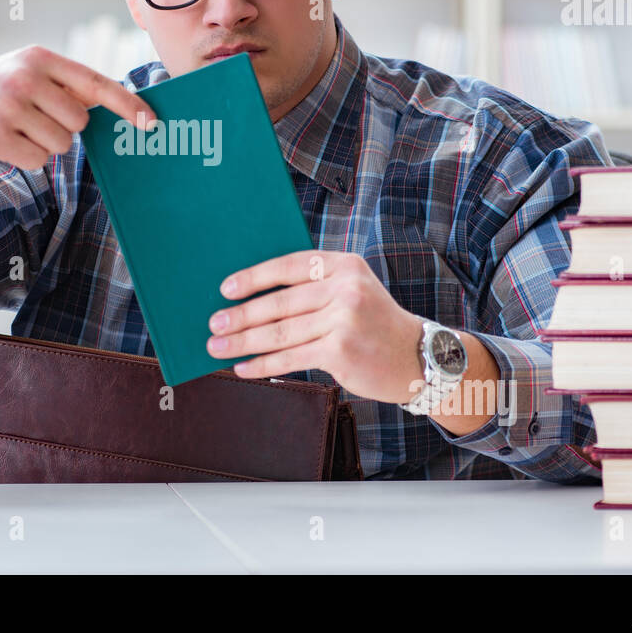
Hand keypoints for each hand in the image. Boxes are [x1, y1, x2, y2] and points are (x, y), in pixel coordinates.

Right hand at [0, 44, 156, 188]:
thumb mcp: (29, 71)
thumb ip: (69, 85)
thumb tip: (123, 103)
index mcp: (40, 58)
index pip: (96, 83)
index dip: (127, 104)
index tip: (150, 122)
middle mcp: (25, 78)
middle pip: (79, 122)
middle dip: (64, 127)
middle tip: (36, 118)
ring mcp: (8, 107)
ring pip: (60, 144)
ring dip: (44, 144)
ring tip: (18, 128)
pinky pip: (37, 160)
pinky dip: (28, 158)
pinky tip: (6, 142)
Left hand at [205, 250, 424, 403]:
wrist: (417, 357)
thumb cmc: (373, 324)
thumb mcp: (352, 290)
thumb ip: (313, 288)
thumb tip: (254, 298)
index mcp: (343, 265)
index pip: (289, 266)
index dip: (254, 276)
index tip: (226, 288)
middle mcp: (345, 288)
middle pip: (279, 303)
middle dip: (241, 315)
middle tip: (214, 323)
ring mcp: (344, 320)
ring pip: (280, 332)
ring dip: (243, 342)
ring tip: (217, 347)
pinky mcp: (341, 350)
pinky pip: (291, 357)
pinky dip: (263, 364)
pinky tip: (244, 367)